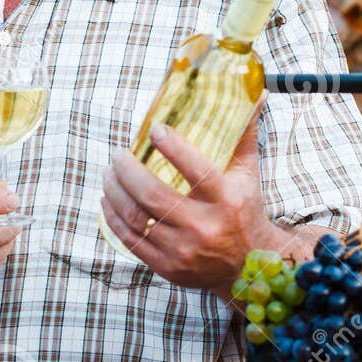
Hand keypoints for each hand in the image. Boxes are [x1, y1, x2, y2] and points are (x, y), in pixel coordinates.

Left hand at [99, 102, 292, 300]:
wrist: (247, 268)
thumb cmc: (244, 211)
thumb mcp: (248, 175)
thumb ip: (243, 135)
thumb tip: (253, 93)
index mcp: (226, 200)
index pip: (197, 170)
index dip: (173, 148)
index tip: (154, 130)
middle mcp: (205, 227)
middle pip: (154, 195)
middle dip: (127, 171)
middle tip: (117, 154)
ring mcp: (184, 250)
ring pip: (137, 218)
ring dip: (115, 192)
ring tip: (108, 174)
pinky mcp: (168, 267)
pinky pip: (131, 241)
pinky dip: (114, 218)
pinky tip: (108, 201)